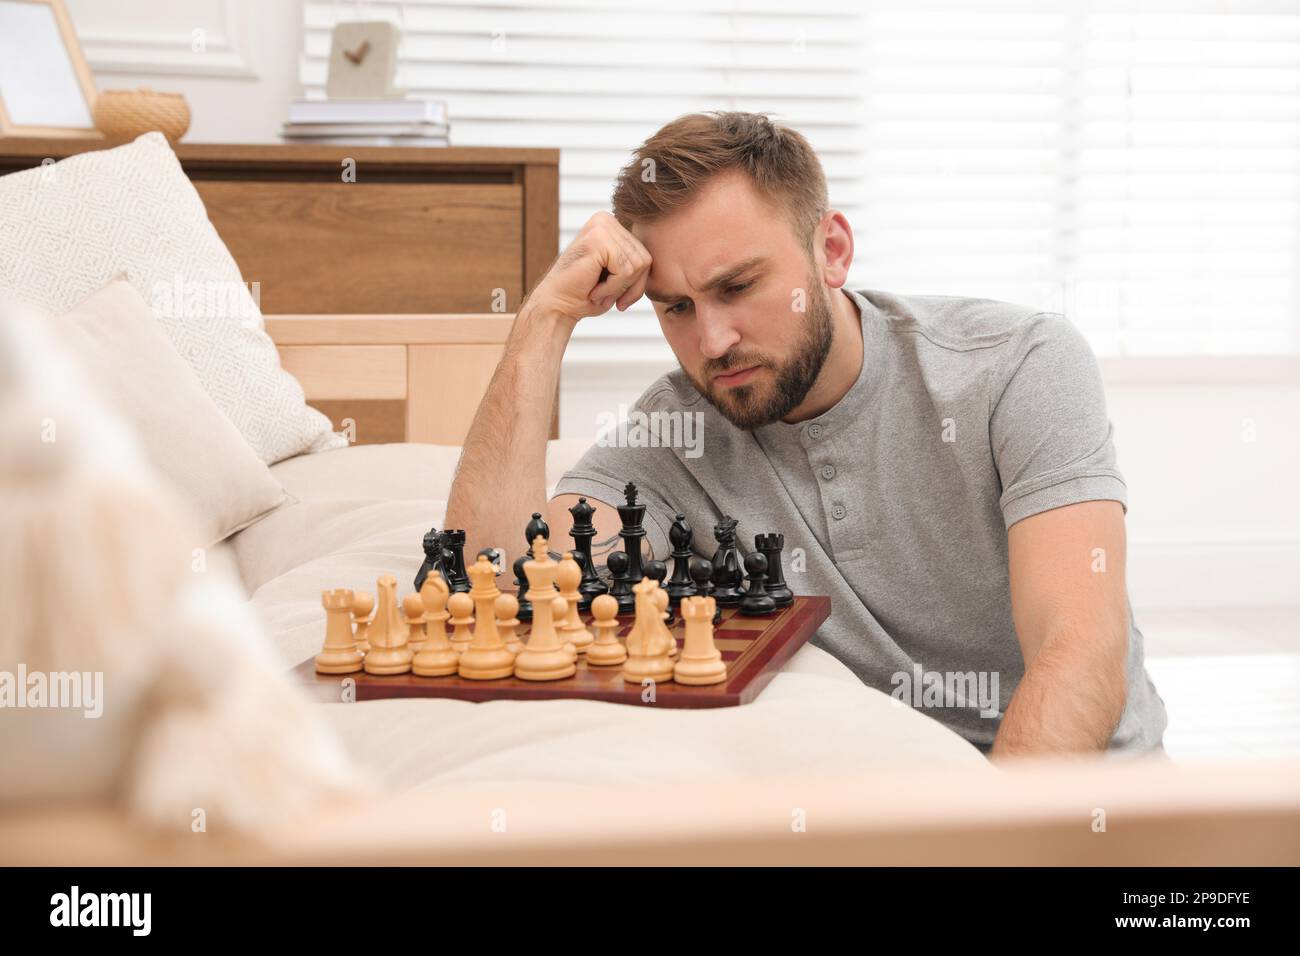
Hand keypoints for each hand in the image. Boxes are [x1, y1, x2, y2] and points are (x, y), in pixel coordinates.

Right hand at [524, 211, 651, 323]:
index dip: (637, 283)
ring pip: (637, 265)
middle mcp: (606, 220)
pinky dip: (613, 288)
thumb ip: (637, 263)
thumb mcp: (619, 276)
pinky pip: (626, 270)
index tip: (619, 299)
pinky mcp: (598, 239)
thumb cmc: (586, 295)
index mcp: (611, 225)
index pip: (646, 255)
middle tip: (605, 296)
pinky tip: (593, 290)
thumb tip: (671, 253)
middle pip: (645, 259)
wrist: (557, 306)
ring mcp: (601, 226)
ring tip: (597, 292)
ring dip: (619, 288)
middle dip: (631, 287)